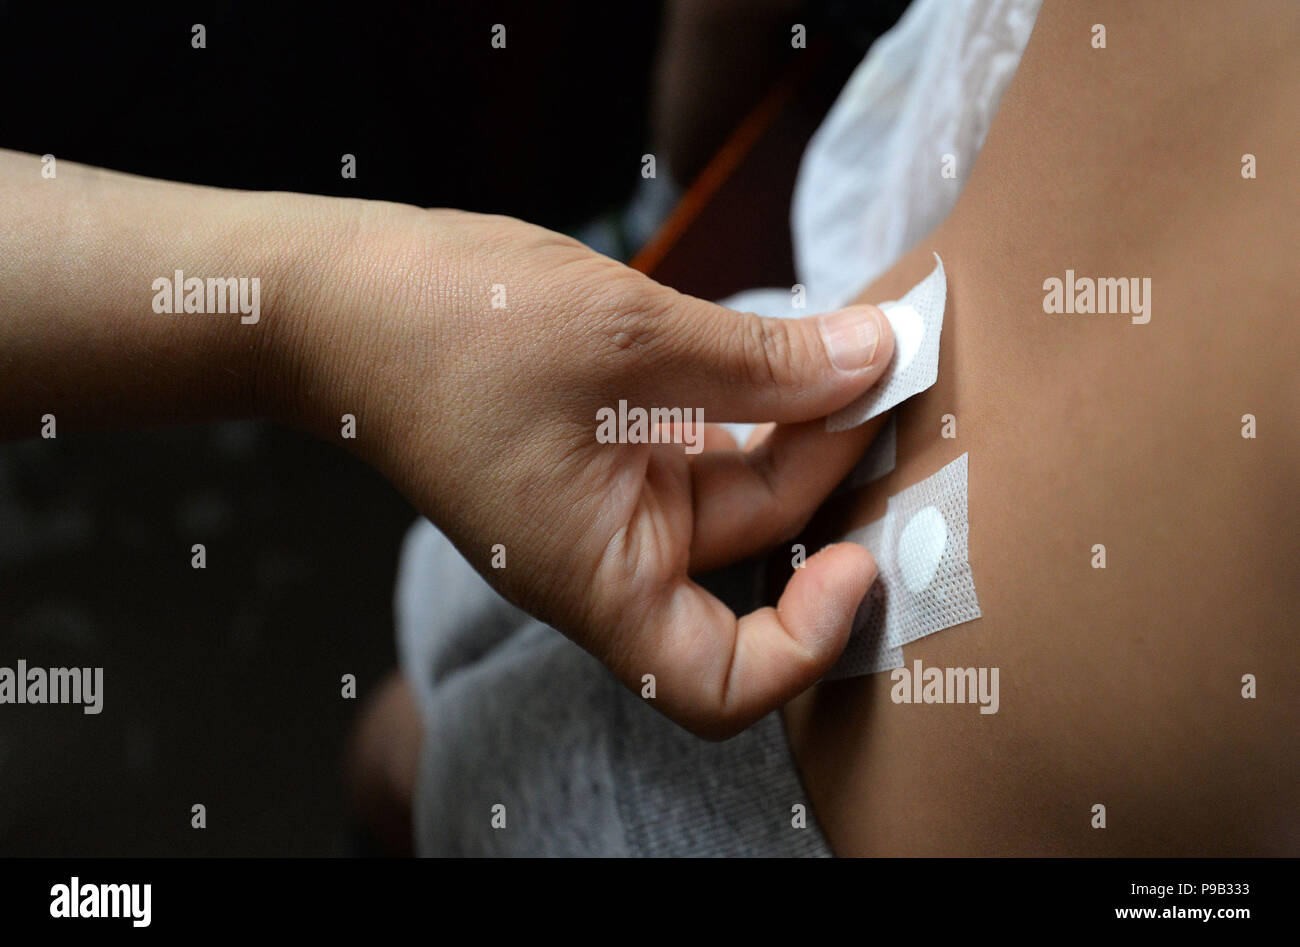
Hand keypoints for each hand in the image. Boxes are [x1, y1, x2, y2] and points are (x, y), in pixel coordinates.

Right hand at [271, 207, 897, 736]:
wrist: (337, 299)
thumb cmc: (451, 331)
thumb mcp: (627, 336)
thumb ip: (761, 360)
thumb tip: (874, 355)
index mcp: (596, 576)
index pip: (715, 686)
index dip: (805, 646)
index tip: (855, 560)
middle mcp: (609, 554)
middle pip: (753, 548)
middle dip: (830, 465)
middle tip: (886, 367)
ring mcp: (608, 499)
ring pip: (738, 483)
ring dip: (801, 418)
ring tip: (857, 339)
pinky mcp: (606, 447)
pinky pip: (705, 439)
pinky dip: (754, 396)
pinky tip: (793, 340)